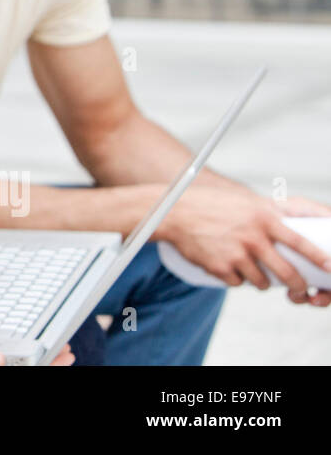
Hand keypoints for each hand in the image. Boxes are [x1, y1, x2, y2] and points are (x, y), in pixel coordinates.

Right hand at [159, 186, 330, 304]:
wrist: (174, 212)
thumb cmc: (213, 204)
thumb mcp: (247, 200)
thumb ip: (274, 211)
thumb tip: (306, 218)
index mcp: (263, 218)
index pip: (300, 241)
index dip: (319, 257)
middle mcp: (252, 236)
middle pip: (286, 272)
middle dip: (297, 285)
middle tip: (299, 289)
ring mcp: (236, 253)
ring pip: (261, 282)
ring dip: (260, 281)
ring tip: (250, 269)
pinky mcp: (219, 267)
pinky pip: (237, 283)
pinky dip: (235, 278)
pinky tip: (226, 265)